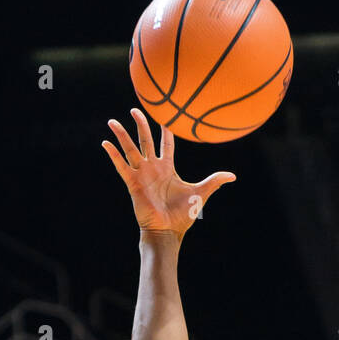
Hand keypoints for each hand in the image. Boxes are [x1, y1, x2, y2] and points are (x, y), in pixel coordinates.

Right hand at [102, 108, 234, 235]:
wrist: (168, 230)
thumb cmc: (183, 215)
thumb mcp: (201, 193)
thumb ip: (214, 181)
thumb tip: (233, 176)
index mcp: (168, 168)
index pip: (165, 143)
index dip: (165, 130)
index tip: (164, 115)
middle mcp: (153, 168)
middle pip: (146, 140)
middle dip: (141, 125)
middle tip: (135, 109)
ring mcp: (142, 175)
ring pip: (130, 150)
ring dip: (121, 135)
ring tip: (112, 121)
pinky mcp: (133, 183)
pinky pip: (121, 166)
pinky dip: (113, 155)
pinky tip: (105, 143)